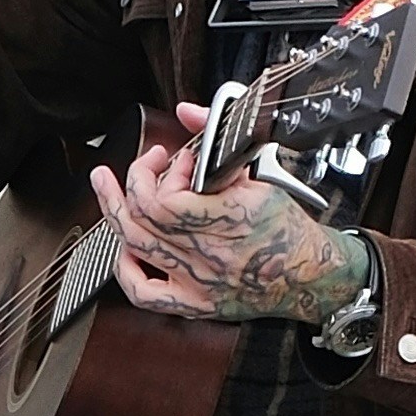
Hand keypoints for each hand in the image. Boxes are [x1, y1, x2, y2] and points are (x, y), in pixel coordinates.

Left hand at [94, 111, 369, 326]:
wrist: (309, 275)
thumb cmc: (286, 227)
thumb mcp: (260, 173)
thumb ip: (219, 140)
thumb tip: (187, 111)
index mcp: (230, 220)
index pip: (169, 199)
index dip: (165, 173)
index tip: (178, 161)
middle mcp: (210, 253)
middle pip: (144, 218)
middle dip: (131, 181)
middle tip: (138, 163)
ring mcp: (198, 281)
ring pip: (136, 247)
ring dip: (115, 212)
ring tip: (107, 188)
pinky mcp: (194, 303)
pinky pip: (143, 294)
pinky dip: (125, 270)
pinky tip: (124, 248)